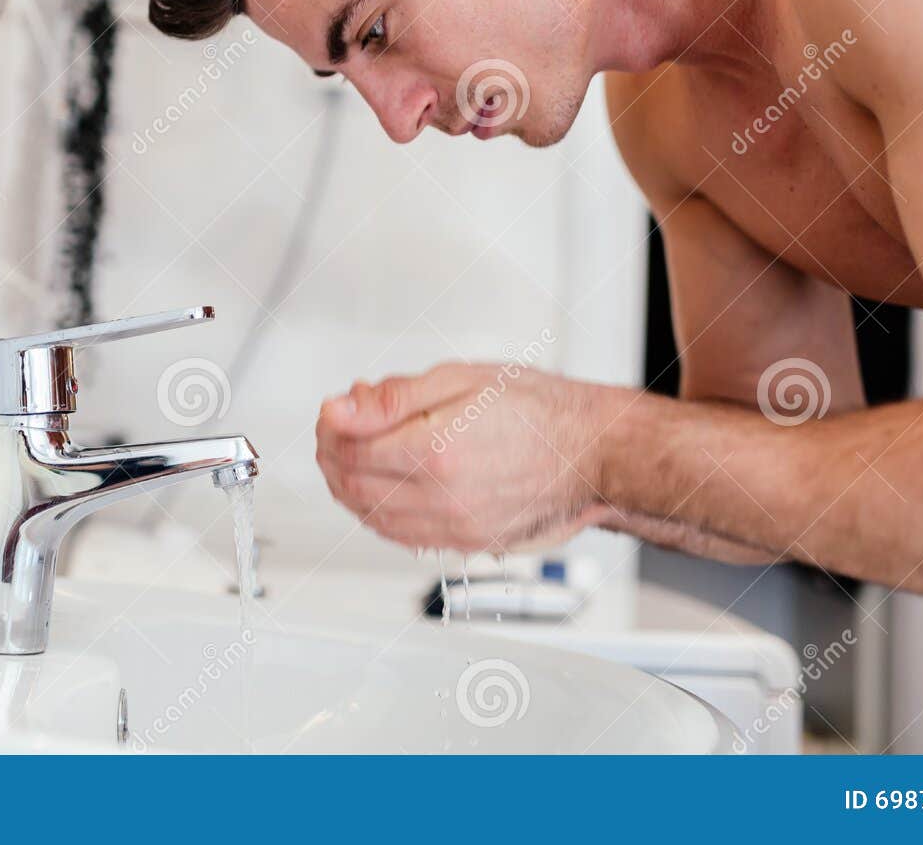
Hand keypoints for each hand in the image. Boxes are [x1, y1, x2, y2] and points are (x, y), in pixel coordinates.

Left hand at [314, 362, 620, 551]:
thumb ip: (393, 398)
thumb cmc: (539, 410)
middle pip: (353, 486)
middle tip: (339, 428)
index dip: (331, 426)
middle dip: (332, 454)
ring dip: (350, 485)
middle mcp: (444, 498)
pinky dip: (377, 512)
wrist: (591, 452)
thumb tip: (340, 408)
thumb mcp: (462, 379)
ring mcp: (455, 528)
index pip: (350, 448)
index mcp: (438, 451)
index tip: (336, 408)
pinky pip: (401, 535)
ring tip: (358, 452)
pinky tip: (382, 486)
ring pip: (371, 517)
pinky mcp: (467, 544)